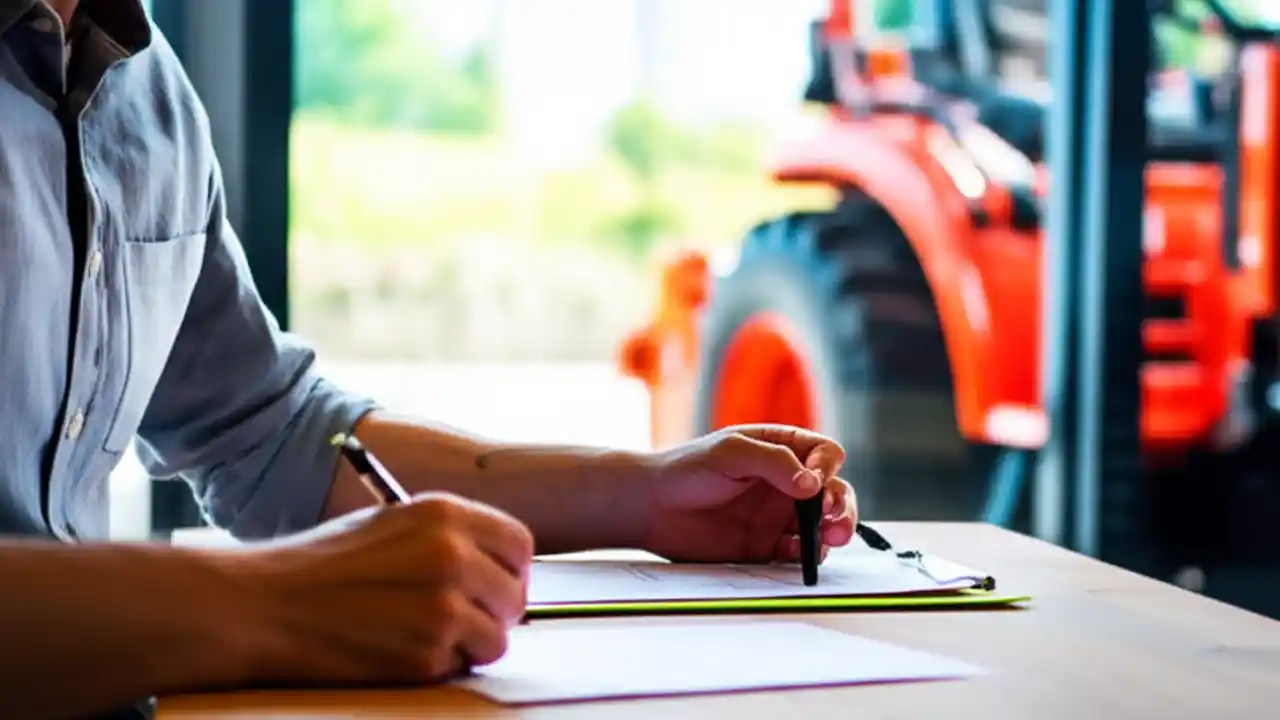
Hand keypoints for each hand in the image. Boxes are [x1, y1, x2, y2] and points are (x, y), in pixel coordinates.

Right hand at [240, 493, 532, 684]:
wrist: (266, 605)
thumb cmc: (323, 566)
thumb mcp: (392, 524)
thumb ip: (448, 538)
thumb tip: (497, 566)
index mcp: (443, 514)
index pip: (519, 544)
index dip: (510, 569)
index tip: (494, 584)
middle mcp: (451, 555)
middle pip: (514, 595)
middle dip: (494, 612)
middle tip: (461, 619)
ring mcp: (442, 606)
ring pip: (497, 638)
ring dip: (470, 644)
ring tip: (426, 635)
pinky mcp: (426, 654)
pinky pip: (461, 667)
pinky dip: (440, 667)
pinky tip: (401, 649)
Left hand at [642, 425, 856, 562]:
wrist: (651, 507)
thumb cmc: (686, 469)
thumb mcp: (729, 452)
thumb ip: (772, 462)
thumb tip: (812, 483)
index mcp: (782, 449)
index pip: (825, 454)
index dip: (827, 466)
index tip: (813, 482)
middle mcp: (787, 483)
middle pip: (834, 492)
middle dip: (842, 506)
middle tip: (833, 520)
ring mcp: (778, 516)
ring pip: (823, 525)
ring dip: (833, 532)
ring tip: (828, 539)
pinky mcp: (766, 547)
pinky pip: (797, 553)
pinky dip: (805, 556)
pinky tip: (797, 555)